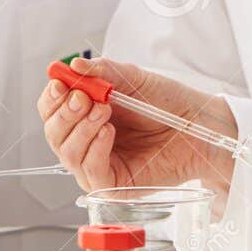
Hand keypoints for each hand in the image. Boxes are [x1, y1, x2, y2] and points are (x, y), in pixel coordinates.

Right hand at [36, 57, 236, 190]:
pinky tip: (108, 132)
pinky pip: (91, 172)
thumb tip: (74, 65)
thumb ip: (105, 72)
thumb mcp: (134, 79)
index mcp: (86, 113)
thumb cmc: (168, 103)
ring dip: (81, 129)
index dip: (52, 98)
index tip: (60, 84)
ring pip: (68, 153)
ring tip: (104, 110)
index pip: (53, 109)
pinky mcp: (113, 185)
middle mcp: (87, 140)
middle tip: (83, 97)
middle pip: (54, 133)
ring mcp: (98, 164)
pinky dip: (95, 150)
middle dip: (64, 113)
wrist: (199, 125)